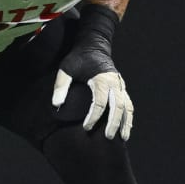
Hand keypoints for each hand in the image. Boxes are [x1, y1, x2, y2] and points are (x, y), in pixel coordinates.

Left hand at [51, 4, 133, 139]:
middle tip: (108, 137)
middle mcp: (114, 82)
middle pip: (118, 106)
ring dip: (125, 122)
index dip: (93, 116)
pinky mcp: (121, 88)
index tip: (86, 128)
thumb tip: (56, 104)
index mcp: (101, 78)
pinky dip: (128, 118)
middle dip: (114, 123)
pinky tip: (126, 129)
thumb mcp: (66, 68)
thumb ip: (61, 85)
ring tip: (122, 138)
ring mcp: (120, 85)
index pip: (100, 102)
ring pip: (127, 107)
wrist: (94, 45)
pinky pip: (128, 104)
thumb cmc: (78, 58)